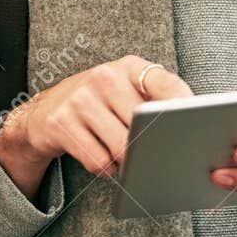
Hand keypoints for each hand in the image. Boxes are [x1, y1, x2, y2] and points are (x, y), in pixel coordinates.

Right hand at [0, 54, 192, 198]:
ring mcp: (80, 98)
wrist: (42, 113)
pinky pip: (98, 160)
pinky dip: (106, 169)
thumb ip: (156, 100)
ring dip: (128, 162)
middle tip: (154, 157)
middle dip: (152, 146)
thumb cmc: (98, 104)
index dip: (185, 109)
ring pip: (121, 147)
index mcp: (128, 67)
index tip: (193, 128)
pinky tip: (105, 162)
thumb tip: (189, 128)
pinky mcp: (61, 123)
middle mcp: (104, 76)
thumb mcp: (126, 91)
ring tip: (127, 160)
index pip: (168, 85)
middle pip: (145, 124)